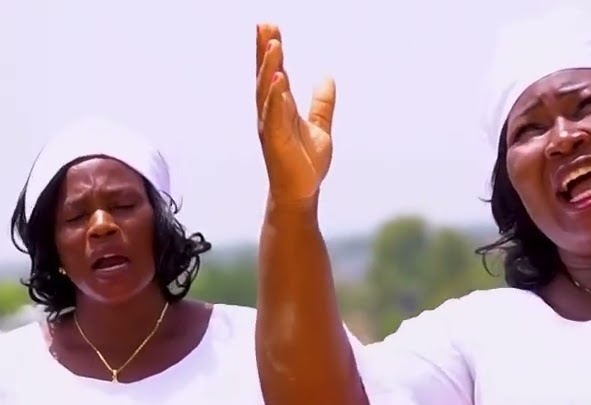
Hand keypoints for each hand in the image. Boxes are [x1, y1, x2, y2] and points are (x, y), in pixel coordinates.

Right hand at [255, 23, 334, 204]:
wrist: (301, 193)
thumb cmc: (305, 163)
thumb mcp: (320, 126)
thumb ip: (322, 102)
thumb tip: (326, 76)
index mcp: (281, 108)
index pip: (275, 72)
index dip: (273, 50)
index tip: (271, 26)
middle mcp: (271, 113)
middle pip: (266, 75)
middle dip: (265, 50)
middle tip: (264, 24)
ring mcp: (270, 126)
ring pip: (268, 91)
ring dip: (270, 67)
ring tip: (274, 44)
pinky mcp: (275, 141)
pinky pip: (273, 115)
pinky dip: (275, 97)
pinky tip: (278, 79)